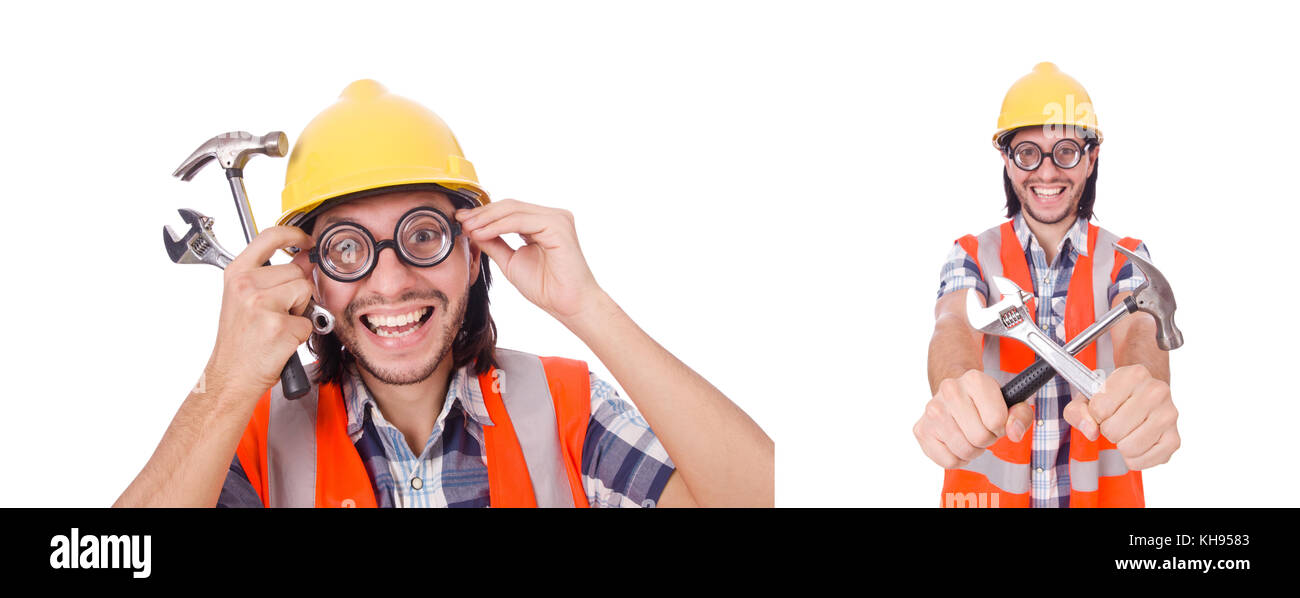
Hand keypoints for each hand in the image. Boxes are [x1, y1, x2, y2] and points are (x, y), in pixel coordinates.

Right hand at [206, 226, 315, 399]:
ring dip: (300, 310)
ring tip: (277, 325)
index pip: (270, 236)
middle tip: (276, 312)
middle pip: (296, 271)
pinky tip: (281, 340)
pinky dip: (301, 333)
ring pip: (305, 292)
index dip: (294, 234)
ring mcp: (262, 305)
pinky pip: (309, 320)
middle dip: (296, 292)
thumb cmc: (239, 341)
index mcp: (237, 274)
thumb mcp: (245, 299)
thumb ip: (271, 276)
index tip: (306, 240)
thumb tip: (303, 258)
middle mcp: (247, 285)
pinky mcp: (280, 325)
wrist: (231, 376)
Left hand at [456, 199, 603, 321]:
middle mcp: (553, 216)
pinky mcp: (558, 225)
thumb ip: (494, 244)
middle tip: (461, 221)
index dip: (483, 214)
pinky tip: (482, 233)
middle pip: (510, 206)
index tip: (461, 220)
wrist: (568, 305)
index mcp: (543, 223)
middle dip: (482, 214)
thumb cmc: (547, 288)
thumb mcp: (510, 261)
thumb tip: (472, 230)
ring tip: (468, 228)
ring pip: (513, 210)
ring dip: (486, 219)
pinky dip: (498, 226)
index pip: (509, 211)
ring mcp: (557, 218)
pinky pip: (520, 221)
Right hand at [914, 370, 1032, 467]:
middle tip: (982, 428)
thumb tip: (1013, 433)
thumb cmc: (984, 401)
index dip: (1001, 427)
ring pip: (964, 451)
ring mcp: (931, 411)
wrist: (954, 393)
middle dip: (986, 439)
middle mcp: (949, 391)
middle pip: (980, 438)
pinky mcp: (921, 430)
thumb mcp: (1010, 402)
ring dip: (973, 450)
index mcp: (974, 380)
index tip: (994, 420)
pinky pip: (948, 461)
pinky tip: (956, 442)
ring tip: (969, 435)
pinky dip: (957, 458)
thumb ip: (1021, 416)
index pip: (997, 421)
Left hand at [1063, 364, 1179, 469]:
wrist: (1142, 394)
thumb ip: (1077, 411)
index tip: (1103, 408)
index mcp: (1133, 375)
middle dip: (1108, 430)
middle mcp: (1156, 392)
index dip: (1095, 414)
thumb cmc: (1114, 396)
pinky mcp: (1174, 439)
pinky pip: (1142, 461)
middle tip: (1115, 420)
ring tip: (1126, 431)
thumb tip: (1090, 430)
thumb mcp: (1088, 396)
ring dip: (1120, 444)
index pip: (1100, 408)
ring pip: (1129, 447)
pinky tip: (1135, 442)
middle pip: (1113, 430)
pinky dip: (1133, 458)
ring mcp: (1168, 415)